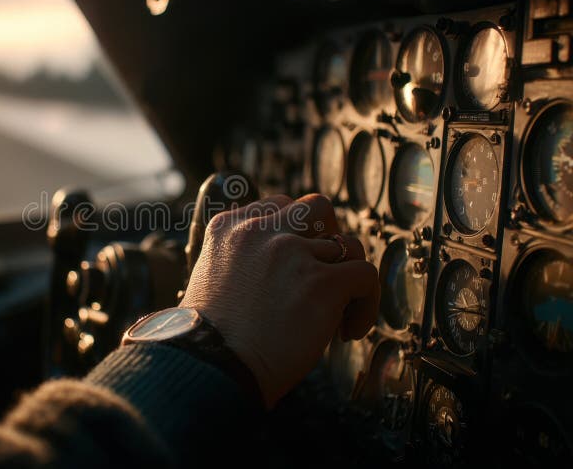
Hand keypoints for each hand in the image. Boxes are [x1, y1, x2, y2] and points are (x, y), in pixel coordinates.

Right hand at [179, 194, 379, 406]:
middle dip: (328, 238)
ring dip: (349, 276)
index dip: (297, 235)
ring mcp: (292, 252)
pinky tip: (347, 332)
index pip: (279, 207)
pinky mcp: (321, 281)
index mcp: (228, 227)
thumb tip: (281, 275)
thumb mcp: (212, 280)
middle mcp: (260, 231)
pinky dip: (367, 304)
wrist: (210, 367)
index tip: (299, 264)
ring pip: (349, 244)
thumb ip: (243, 262)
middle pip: (317, 208)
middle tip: (324, 275)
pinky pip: (366, 276)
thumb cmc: (206, 340)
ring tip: (340, 312)